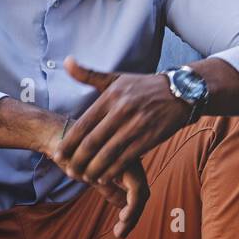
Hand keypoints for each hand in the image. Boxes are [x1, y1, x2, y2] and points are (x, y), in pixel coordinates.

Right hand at [40, 114, 149, 236]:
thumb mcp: (93, 176)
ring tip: (120, 231)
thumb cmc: (75, 155)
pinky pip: (136, 188)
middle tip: (120, 234)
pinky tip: (122, 217)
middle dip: (133, 216)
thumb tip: (123, 204)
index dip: (132, 211)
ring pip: (140, 193)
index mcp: (125, 162)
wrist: (59, 140)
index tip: (120, 228)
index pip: (137, 189)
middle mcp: (131, 159)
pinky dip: (131, 206)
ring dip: (132, 216)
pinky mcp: (126, 162)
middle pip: (141, 192)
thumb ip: (110, 188)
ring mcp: (130, 160)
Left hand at [55, 58, 189, 189]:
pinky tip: (104, 177)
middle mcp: (122, 111)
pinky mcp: (148, 138)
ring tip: (85, 177)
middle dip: (77, 161)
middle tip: (69, 172)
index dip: (68, 143)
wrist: (180, 92)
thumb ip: (89, 74)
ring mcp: (136, 126)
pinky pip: (125, 160)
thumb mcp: (117, 78)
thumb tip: (66, 62)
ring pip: (107, 155)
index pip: (83, 124)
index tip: (58, 155)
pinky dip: (112, 171)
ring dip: (93, 170)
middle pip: (91, 143)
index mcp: (111, 96)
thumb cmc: (143, 87)